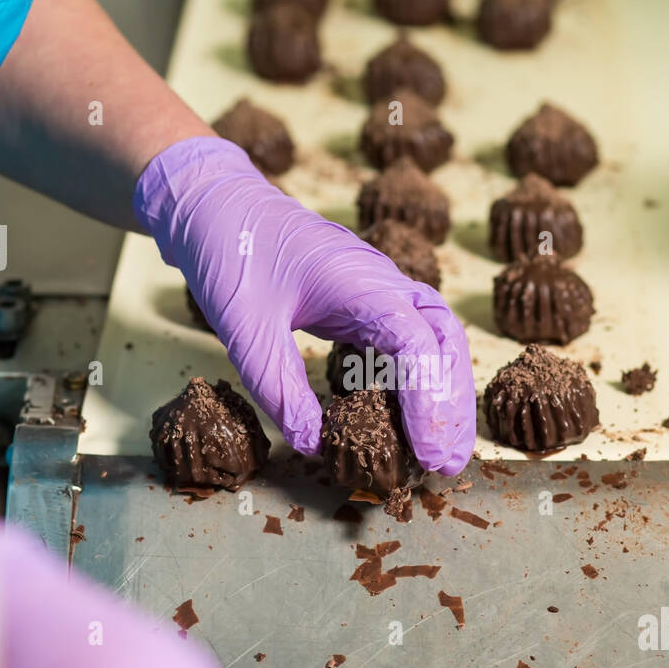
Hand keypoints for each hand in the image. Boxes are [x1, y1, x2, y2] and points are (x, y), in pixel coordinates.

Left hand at [133, 137, 475, 474]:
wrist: (216, 203)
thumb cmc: (230, 252)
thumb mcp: (244, 329)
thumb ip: (279, 388)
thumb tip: (313, 445)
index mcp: (362, 282)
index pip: (418, 347)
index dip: (430, 403)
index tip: (426, 453)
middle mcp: (383, 283)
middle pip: (444, 343)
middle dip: (452, 405)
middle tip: (447, 464)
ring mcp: (379, 289)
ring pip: (435, 340)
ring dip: (443, 394)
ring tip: (441, 451)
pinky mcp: (366, 300)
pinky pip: (408, 340)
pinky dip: (418, 380)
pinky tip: (411, 417)